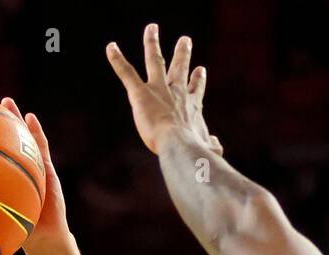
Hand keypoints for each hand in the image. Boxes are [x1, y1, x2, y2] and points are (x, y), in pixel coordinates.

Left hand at [0, 97, 69, 254]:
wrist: (45, 239)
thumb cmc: (17, 234)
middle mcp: (13, 171)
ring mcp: (31, 169)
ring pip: (21, 139)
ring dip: (13, 119)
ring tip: (5, 101)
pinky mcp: (48, 171)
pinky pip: (42, 147)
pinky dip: (37, 131)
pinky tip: (30, 117)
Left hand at [106, 23, 222, 156]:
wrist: (180, 146)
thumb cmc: (195, 151)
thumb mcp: (209, 149)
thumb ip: (212, 146)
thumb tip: (217, 145)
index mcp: (192, 108)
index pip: (196, 91)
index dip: (198, 81)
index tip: (201, 70)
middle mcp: (177, 93)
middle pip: (180, 68)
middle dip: (182, 54)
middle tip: (185, 39)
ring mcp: (158, 90)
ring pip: (154, 61)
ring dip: (152, 43)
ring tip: (151, 28)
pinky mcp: (139, 94)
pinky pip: (127, 73)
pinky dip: (117, 59)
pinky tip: (110, 47)